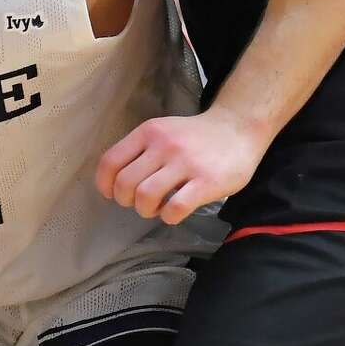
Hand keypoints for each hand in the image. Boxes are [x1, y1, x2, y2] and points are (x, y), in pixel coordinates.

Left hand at [95, 110, 270, 225]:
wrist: (239, 128)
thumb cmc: (196, 136)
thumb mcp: (164, 130)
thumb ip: (141, 149)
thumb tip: (115, 181)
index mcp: (149, 132)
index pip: (110, 161)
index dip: (105, 184)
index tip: (112, 194)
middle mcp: (164, 145)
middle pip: (125, 184)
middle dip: (126, 201)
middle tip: (139, 203)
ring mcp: (186, 163)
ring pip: (146, 196)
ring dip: (146, 210)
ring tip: (156, 208)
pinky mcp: (207, 182)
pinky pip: (175, 208)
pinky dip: (168, 217)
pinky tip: (174, 212)